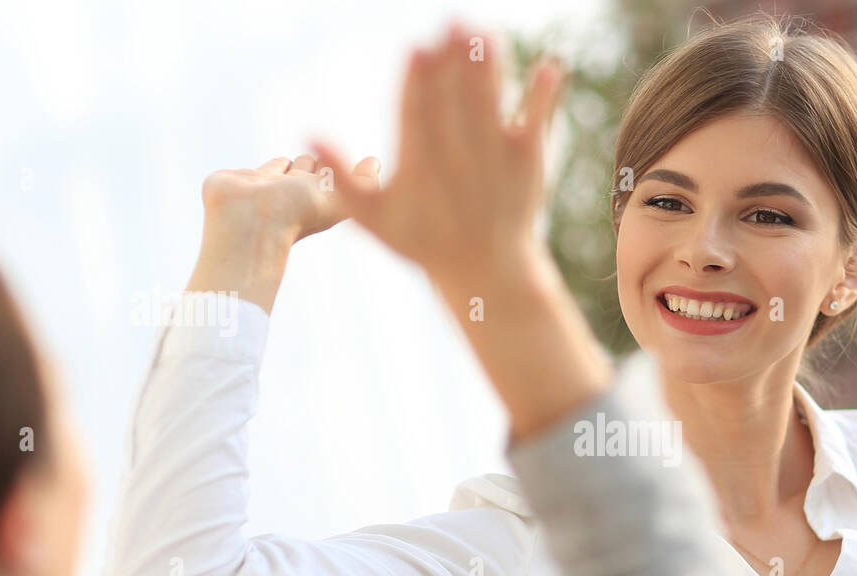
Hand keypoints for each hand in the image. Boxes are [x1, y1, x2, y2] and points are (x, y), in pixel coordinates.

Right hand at [201, 153, 382, 245]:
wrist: (247, 222)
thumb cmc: (296, 214)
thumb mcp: (339, 197)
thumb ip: (363, 181)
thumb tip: (375, 162)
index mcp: (316, 198)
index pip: (332, 178)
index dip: (342, 170)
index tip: (362, 161)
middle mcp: (292, 195)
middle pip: (310, 174)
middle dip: (318, 165)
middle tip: (329, 163)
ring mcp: (265, 188)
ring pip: (285, 171)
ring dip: (296, 165)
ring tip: (308, 162)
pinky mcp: (240, 182)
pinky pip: (256, 172)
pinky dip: (266, 168)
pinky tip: (273, 170)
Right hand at [310, 19, 565, 287]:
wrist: (485, 269)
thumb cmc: (424, 241)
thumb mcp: (374, 218)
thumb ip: (342, 178)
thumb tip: (306, 134)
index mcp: (420, 164)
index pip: (417, 114)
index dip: (417, 82)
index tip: (418, 48)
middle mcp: (459, 157)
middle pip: (454, 99)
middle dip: (454, 59)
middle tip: (453, 20)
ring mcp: (494, 156)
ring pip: (490, 101)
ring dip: (489, 65)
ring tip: (484, 30)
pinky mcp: (526, 160)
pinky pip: (534, 121)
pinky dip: (542, 95)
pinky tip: (550, 66)